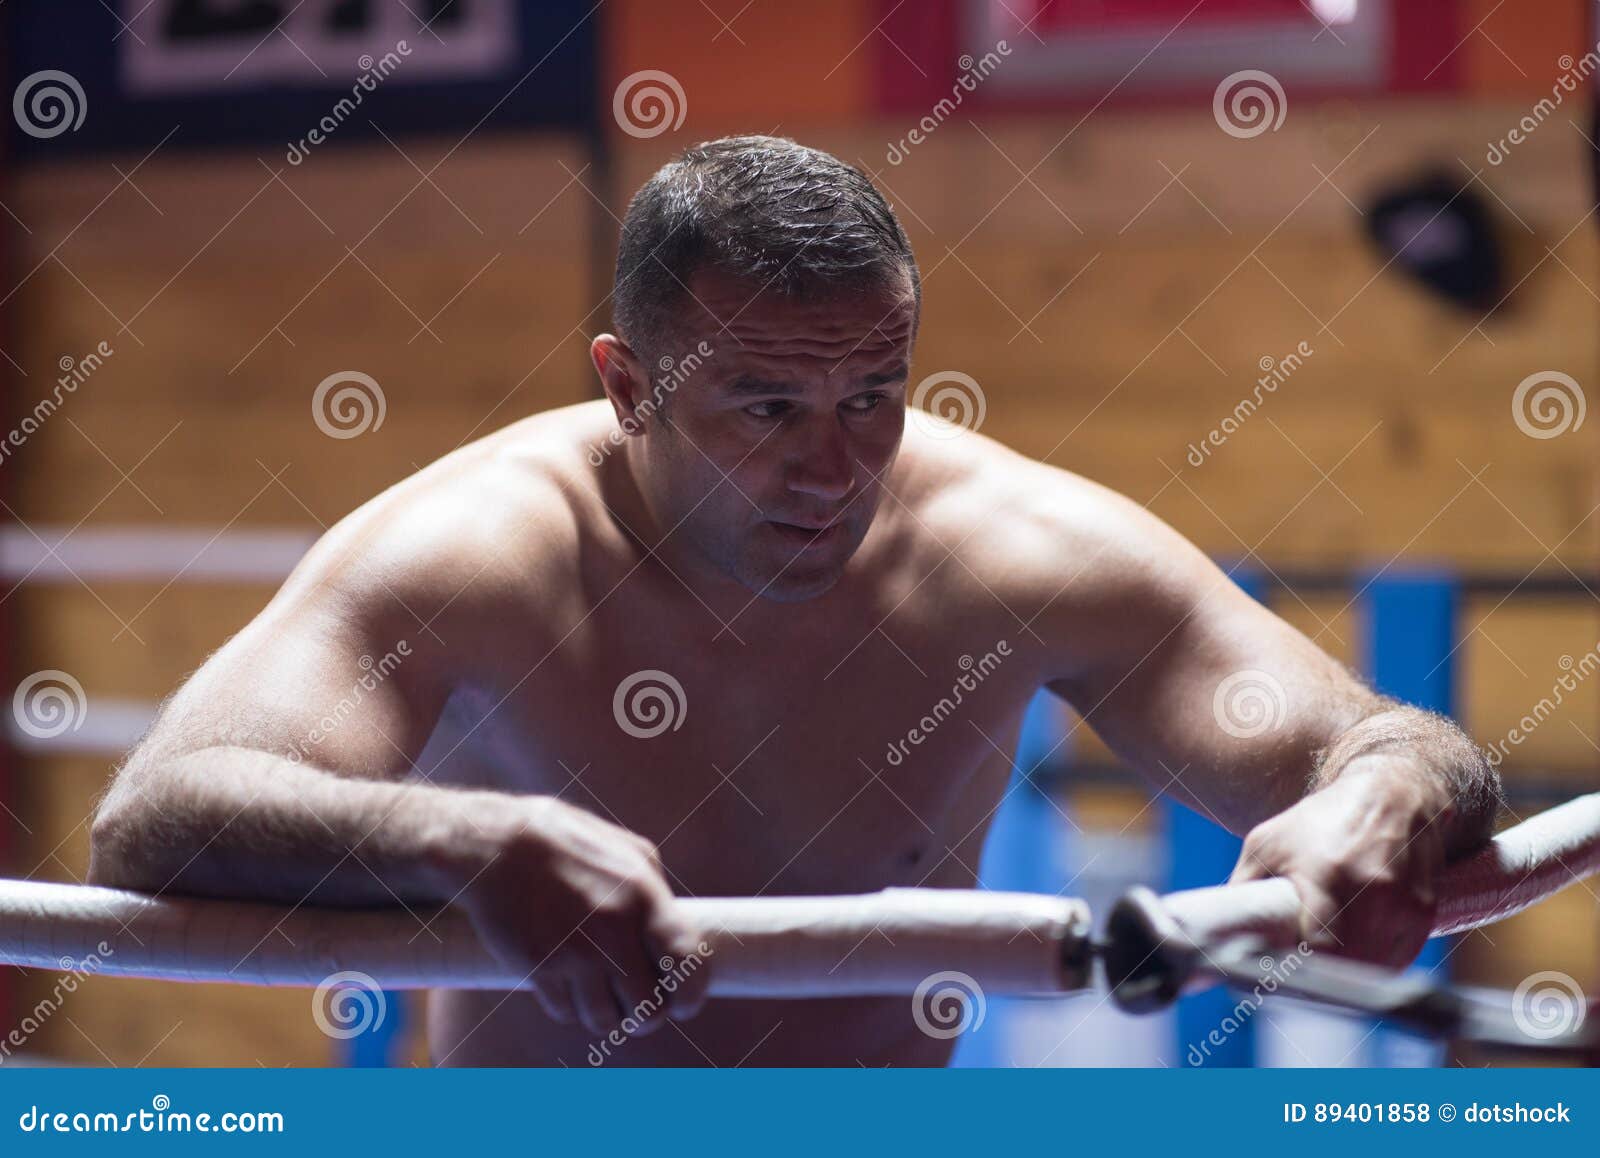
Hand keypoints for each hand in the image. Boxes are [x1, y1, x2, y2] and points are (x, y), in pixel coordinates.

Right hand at [459, 796, 709, 1035]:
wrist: (495, 846)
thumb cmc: (566, 844)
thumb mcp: (626, 852)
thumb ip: (656, 894)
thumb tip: (675, 940)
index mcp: (643, 896)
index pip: (686, 964)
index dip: (690, 995)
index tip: (682, 1004)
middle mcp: (612, 929)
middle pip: (648, 1008)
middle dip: (646, 1015)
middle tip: (635, 1005)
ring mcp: (573, 952)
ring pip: (605, 1021)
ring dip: (606, 1016)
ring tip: (600, 997)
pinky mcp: (539, 967)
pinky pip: (565, 1012)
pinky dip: (569, 1007)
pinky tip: (567, 985)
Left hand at [1227, 760, 1446, 967]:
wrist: (1389, 794)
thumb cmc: (1318, 821)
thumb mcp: (1267, 842)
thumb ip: (1243, 884)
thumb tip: (1217, 928)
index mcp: (1324, 872)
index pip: (1319, 946)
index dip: (1302, 970)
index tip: (1282, 977)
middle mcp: (1369, 888)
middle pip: (1350, 963)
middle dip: (1325, 979)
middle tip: (1301, 981)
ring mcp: (1402, 900)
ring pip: (1378, 966)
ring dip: (1353, 977)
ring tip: (1328, 975)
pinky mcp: (1424, 910)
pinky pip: (1400, 956)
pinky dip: (1379, 965)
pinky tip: (1358, 962)